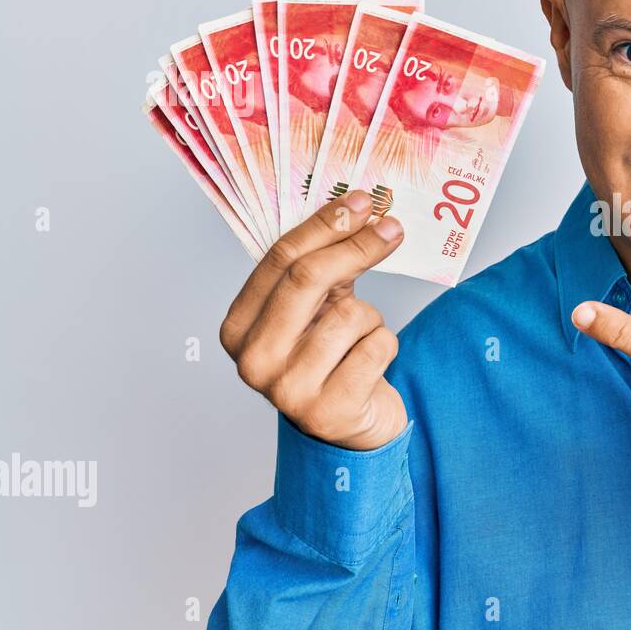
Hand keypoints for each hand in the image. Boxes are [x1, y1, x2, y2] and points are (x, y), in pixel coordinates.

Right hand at [219, 191, 407, 450]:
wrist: (353, 427)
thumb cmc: (331, 358)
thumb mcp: (314, 310)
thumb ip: (321, 266)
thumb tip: (359, 208)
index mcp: (239, 327)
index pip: (280, 260)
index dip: (325, 225)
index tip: (361, 202)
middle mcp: (253, 361)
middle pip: (309, 278)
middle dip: (357, 246)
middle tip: (391, 228)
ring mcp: (288, 391)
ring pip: (352, 314)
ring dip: (372, 318)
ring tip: (362, 339)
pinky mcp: (330, 411)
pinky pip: (377, 347)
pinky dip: (385, 346)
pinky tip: (370, 364)